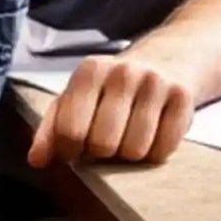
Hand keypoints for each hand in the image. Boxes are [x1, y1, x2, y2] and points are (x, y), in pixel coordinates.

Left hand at [26, 55, 195, 167]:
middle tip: (107, 140)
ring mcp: (155, 83)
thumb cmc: (112, 88)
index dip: (70, 150)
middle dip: (102, 153)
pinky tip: (152, 135)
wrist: (168, 60)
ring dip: (130, 155)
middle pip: (103, 144)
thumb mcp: (76, 98)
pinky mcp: (183, 97)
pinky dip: (155, 153)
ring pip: (135, 151)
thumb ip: (51, 128)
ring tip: (129, 136)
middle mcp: (123, 73)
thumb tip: (37, 160)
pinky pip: (163, 150)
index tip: (76, 148)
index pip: (69, 131)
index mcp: (90, 71)